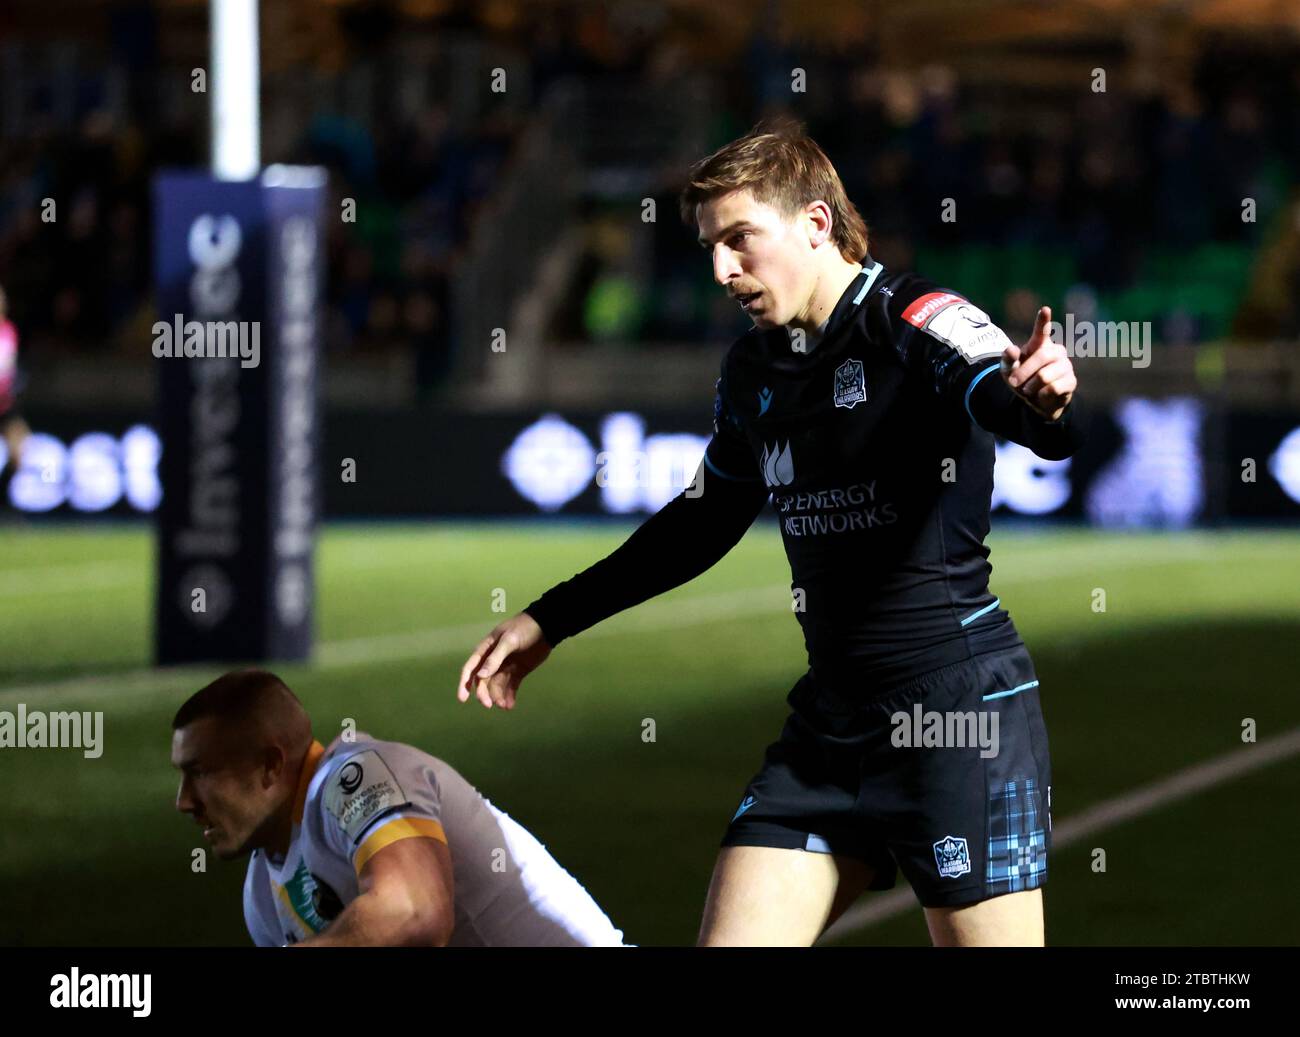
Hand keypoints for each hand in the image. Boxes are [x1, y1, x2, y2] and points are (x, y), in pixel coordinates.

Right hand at [456, 612, 551, 709]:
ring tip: (504, 705)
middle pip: (483, 681)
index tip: (463, 699)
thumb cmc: (524, 629)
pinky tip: (510, 705)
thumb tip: (481, 676)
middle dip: (484, 694)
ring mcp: (505, 667)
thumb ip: (495, 657)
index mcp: (486, 650)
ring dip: (497, 697)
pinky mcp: (518, 673)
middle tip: (489, 705)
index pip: (471, 669)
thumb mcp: (509, 640)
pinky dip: (509, 697)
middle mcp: (492, 661)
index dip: (464, 684)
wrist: (546, 627)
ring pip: (496, 687)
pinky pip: (510, 688)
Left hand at [1001, 305, 1076, 420]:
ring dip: (1030, 387)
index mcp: (1040, 344)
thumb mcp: (1009, 371)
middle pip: (1041, 357)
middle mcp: (1056, 351)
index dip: (1043, 321)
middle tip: (1013, 383)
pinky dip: (1041, 395)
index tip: (1045, 310)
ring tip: (1029, 388)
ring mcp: (1066, 365)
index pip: (1042, 330)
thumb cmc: (1022, 379)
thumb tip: (1011, 349)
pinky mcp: (1071, 381)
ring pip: (1045, 376)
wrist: (1035, 401)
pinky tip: (1042, 394)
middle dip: (1023, 372)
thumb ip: (1008, 360)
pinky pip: (1052, 388)